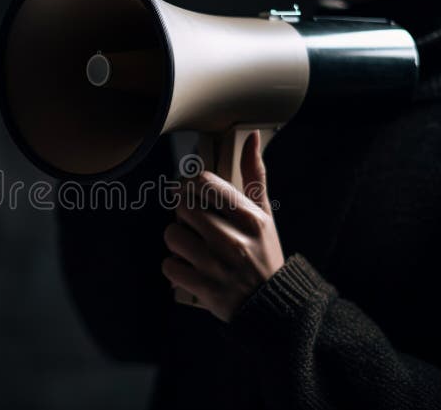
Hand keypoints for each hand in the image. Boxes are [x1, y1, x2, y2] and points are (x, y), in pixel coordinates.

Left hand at [162, 131, 284, 321]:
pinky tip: (190, 267)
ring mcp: (218, 266)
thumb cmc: (264, 253)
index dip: (192, 186)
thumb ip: (255, 175)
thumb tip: (254, 136)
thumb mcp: (265, 214)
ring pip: (172, 236)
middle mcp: (234, 241)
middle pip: (183, 208)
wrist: (271, 305)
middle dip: (183, 214)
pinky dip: (175, 268)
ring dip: (176, 241)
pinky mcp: (204, 288)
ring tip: (192, 246)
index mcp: (250, 218)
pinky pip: (168, 266)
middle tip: (193, 222)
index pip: (203, 183)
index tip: (193, 194)